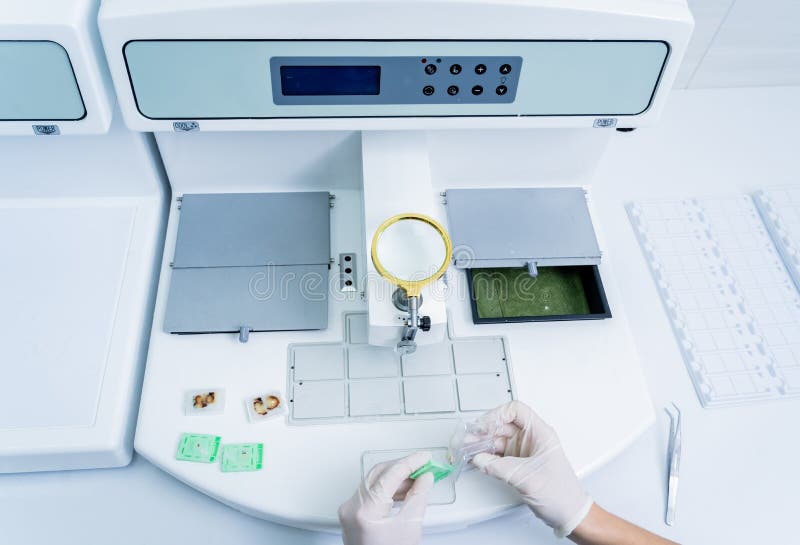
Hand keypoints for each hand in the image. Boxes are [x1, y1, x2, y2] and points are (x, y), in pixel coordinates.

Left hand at [338, 452, 434, 544]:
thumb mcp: (410, 527)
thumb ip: (418, 497)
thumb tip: (424, 478)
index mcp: (365, 511)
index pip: (390, 474)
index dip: (410, 462)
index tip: (424, 458)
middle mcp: (351, 508)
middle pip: (378, 473)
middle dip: (402, 467)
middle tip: (422, 466)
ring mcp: (348, 511)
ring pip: (373, 481)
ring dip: (395, 477)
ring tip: (417, 480)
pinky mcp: (350, 514)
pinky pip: (369, 492)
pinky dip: (386, 488)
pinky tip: (402, 490)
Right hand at [472, 401, 592, 537]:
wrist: (568, 513)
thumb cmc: (561, 494)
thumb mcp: (528, 478)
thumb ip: (500, 468)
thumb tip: (480, 459)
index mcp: (540, 433)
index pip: (516, 410)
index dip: (498, 414)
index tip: (484, 426)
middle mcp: (531, 438)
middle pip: (503, 424)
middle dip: (485, 430)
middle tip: (470, 439)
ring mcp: (523, 450)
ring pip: (497, 438)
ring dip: (482, 443)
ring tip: (468, 449)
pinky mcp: (517, 462)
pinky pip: (497, 453)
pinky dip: (485, 455)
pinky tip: (476, 459)